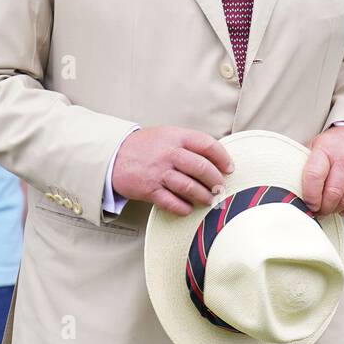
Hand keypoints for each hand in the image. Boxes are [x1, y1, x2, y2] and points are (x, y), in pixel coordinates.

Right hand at [111, 126, 232, 216]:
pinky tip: (188, 208)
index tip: (229, 168)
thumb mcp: (167, 134)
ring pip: (190, 187)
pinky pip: (172, 202)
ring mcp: (159, 172)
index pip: (207, 145)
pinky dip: (183, 208)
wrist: (114, 156)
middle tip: (220, 187)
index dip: (223, 158)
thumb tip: (215, 158)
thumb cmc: (145, 146)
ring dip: (203, 196)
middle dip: (216, 181)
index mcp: (176, 137)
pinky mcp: (149, 190)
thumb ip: (188, 143)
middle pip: (202, 168)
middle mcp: (169, 153)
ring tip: (208, 199)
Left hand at [302, 125, 343, 216]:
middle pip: (332, 193)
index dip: (310, 196)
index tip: (308, 205)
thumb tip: (291, 189)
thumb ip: (304, 165)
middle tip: (318, 211)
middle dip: (323, 208)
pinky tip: (343, 206)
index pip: (314, 176)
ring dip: (335, 209)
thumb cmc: (334, 145)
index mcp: (325, 149)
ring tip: (329, 208)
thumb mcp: (316, 146)